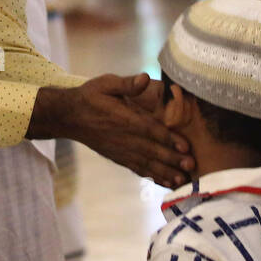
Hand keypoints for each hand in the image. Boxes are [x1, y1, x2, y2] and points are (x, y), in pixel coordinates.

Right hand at [29, 74, 191, 186]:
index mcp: (123, 119)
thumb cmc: (90, 97)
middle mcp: (123, 138)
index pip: (149, 130)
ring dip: (164, 172)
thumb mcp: (106, 83)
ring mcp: (120, 150)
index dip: (168, 139)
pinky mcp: (117, 157)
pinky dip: (151, 176)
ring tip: (181, 181)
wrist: (69, 117)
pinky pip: (136, 168)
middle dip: (172, 159)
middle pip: (151, 150)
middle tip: (191, 166)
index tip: (185, 146)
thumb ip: (126, 83)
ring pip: (145, 163)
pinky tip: (165, 182)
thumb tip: (145, 78)